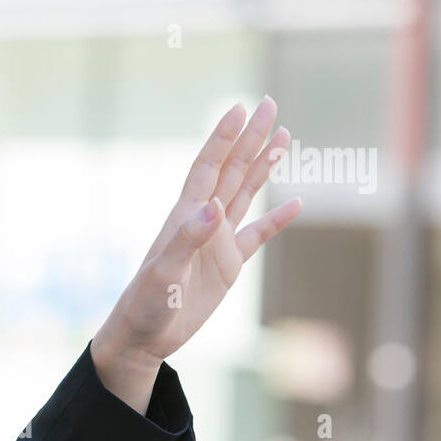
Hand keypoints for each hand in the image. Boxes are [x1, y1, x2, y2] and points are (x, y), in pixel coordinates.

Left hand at [91, 96, 302, 412]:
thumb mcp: (164, 274)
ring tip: (285, 138)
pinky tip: (296, 204)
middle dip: (251, 139)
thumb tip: (214, 207)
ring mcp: (217, 242)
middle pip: (231, 171)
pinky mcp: (228, 266)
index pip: (208, 167)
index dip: (224, 138)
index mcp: (186, 217)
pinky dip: (277, 220)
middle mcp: (203, 222)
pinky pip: (257, 235)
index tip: (241, 109)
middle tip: (270, 104)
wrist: (144, 336)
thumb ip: (187, 240)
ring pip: (246, 194)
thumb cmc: (146, 305)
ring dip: (263, 166)